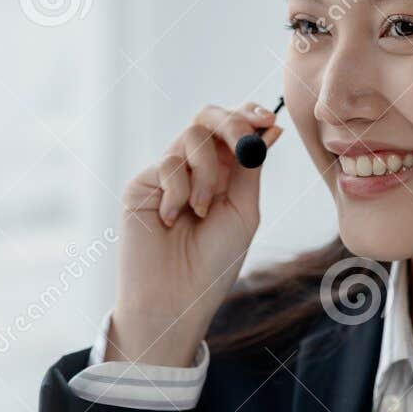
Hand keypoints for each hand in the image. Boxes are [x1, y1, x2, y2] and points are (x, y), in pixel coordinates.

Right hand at [107, 102, 283, 366]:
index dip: (248, 114)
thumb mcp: (243, 211)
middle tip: (244, 145)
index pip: (233, 128)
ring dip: (207, 172)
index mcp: (224, 174)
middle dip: (232, 124)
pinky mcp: (142, 184)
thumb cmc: (213, 263)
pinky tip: (171, 220)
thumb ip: (250, 169)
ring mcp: (166, 175)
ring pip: (191, 137)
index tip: (268, 119)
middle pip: (208, 117)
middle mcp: (194, 169)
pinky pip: (168, 164)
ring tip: (201, 211)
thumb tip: (270, 128)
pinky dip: (179, 191)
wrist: (175, 297)